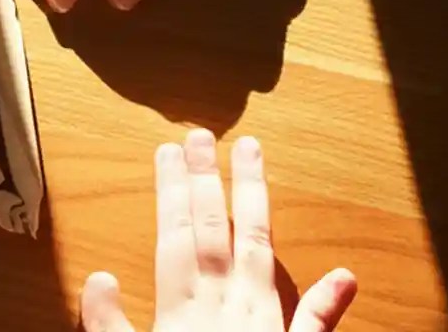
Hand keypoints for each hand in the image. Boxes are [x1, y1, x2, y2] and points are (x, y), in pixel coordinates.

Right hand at [78, 130, 356, 330]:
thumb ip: (111, 328)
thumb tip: (100, 278)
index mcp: (183, 313)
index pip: (175, 237)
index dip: (171, 191)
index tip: (168, 151)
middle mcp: (226, 310)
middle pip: (213, 231)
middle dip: (205, 181)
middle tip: (201, 134)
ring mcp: (263, 330)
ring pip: (258, 253)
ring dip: (255, 202)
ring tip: (252, 155)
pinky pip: (313, 330)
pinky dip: (331, 304)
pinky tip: (347, 275)